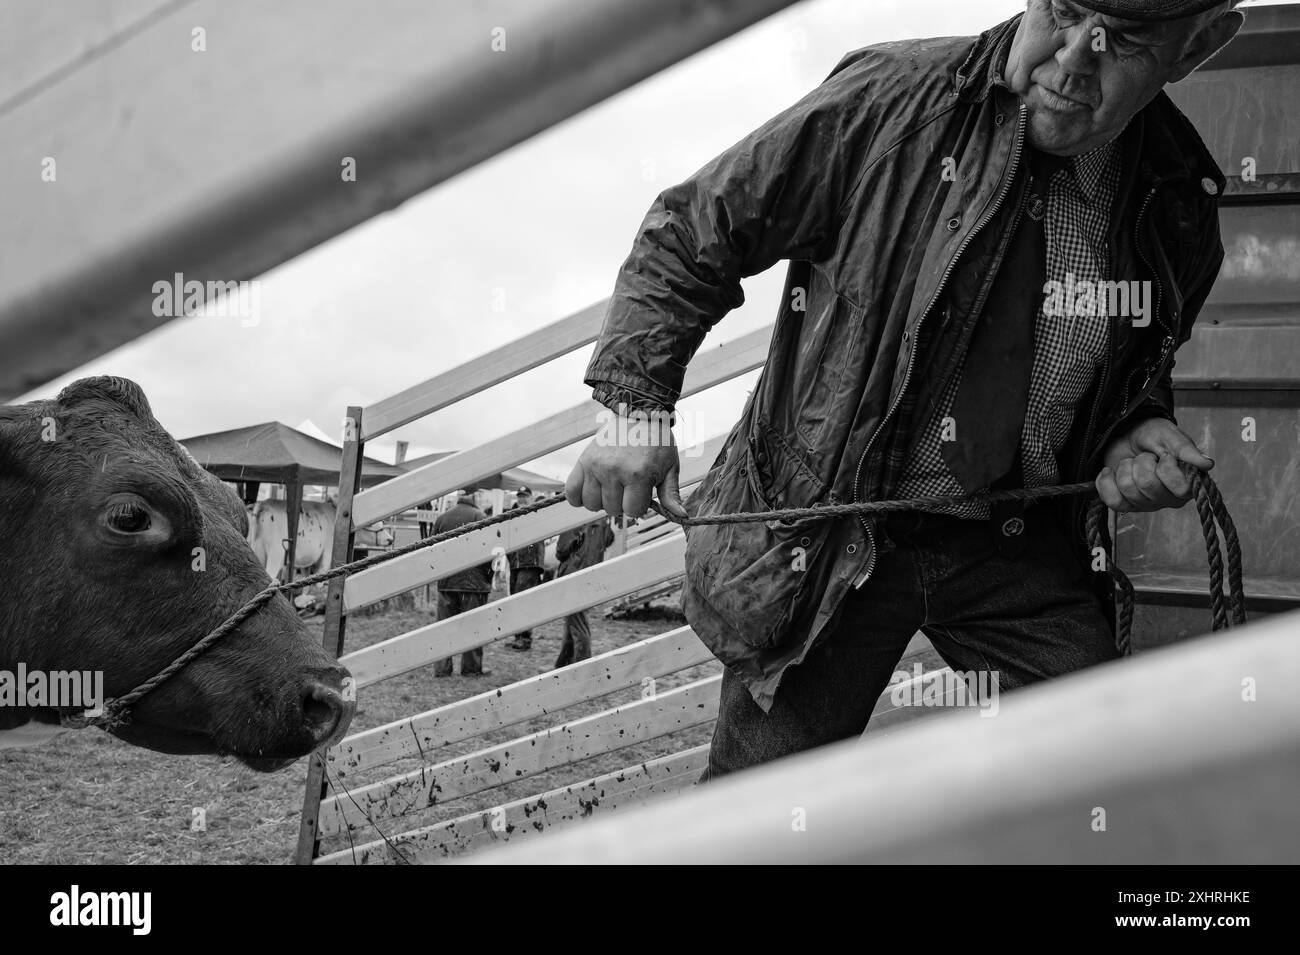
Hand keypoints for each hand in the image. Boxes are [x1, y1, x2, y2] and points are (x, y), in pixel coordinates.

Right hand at [566, 410, 686, 518]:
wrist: (638, 412)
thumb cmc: (657, 442)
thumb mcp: (670, 467)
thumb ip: (671, 494)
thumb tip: (681, 516)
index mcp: (638, 475)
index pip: (633, 511)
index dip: (639, 505)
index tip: (642, 491)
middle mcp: (614, 471)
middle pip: (613, 509)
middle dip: (622, 502)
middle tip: (628, 486)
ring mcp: (595, 466)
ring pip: (592, 504)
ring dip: (602, 501)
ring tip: (612, 487)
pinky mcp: (583, 461)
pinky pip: (572, 492)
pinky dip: (579, 497)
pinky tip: (592, 490)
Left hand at [1096, 417, 1213, 513]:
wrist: (1124, 434)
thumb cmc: (1150, 434)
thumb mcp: (1167, 434)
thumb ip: (1185, 449)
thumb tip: (1208, 464)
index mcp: (1187, 483)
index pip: (1180, 488)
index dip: (1167, 468)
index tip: (1164, 456)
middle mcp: (1169, 498)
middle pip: (1148, 485)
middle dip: (1141, 463)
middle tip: (1145, 457)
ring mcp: (1146, 504)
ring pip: (1128, 491)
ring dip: (1125, 468)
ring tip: (1132, 462)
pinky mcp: (1125, 504)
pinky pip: (1113, 502)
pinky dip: (1106, 482)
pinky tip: (1111, 472)